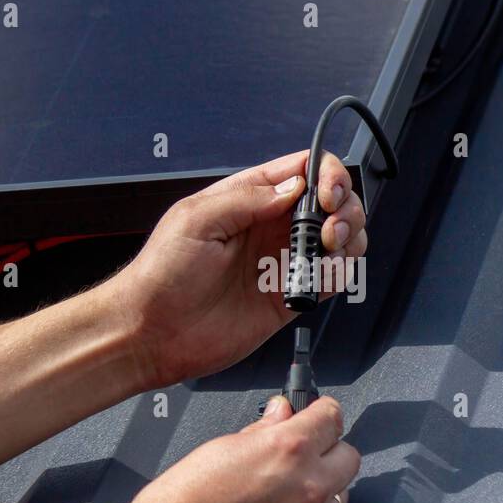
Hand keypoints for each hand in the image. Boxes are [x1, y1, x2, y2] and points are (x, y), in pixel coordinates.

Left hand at [113, 150, 367, 387]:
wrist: (152, 331)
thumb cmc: (160, 275)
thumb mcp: (196, 219)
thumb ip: (248, 199)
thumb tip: (294, 188)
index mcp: (247, 198)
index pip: (302, 171)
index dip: (326, 175)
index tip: (326, 195)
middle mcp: (269, 227)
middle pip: (330, 203)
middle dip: (345, 207)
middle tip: (332, 227)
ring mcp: (281, 262)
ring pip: (339, 239)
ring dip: (350, 238)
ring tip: (333, 247)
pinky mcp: (289, 297)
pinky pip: (329, 279)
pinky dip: (339, 273)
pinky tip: (326, 274)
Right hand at [130, 395, 357, 502]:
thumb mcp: (218, 448)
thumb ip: (261, 430)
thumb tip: (281, 414)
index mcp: (287, 448)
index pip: (332, 417)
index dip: (322, 414)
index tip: (315, 416)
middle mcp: (308, 485)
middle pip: (348, 456)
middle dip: (329, 450)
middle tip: (303, 452)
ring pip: (341, 495)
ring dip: (324, 488)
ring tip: (288, 490)